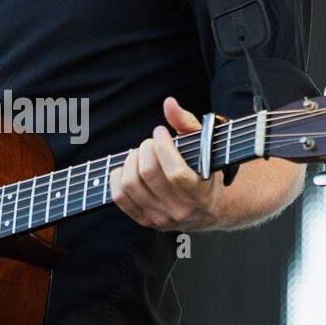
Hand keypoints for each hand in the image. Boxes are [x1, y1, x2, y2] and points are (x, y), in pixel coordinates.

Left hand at [109, 96, 219, 230]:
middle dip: (145, 149)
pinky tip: (127, 167)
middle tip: (150, 143)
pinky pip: (119, 197)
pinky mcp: (145, 221)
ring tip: (139, 154)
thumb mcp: (205, 146)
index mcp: (201, 194)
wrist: (208, 210)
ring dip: (130, 161)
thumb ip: (188, 123)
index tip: (160, 132)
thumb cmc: (205, 172)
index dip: (162, 147)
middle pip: (148, 174)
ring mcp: (161, 219)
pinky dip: (117, 177)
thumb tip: (169, 103)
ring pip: (131, 184)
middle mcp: (181, 211)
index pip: (174, 172)